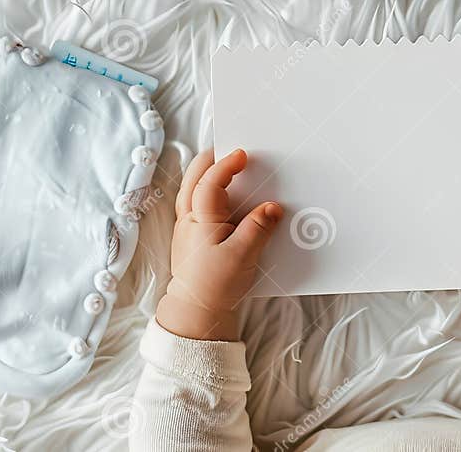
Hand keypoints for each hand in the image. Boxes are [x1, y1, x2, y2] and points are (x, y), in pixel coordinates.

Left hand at [156, 148, 281, 340]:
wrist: (196, 311)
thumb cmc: (215, 285)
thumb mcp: (243, 256)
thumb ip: (258, 228)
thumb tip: (273, 207)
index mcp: (200, 220)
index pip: (210, 183)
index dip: (226, 166)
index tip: (243, 155)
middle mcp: (189, 219)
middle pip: (192, 179)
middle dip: (209, 161)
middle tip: (228, 149)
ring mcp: (187, 227)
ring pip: (190, 190)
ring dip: (205, 174)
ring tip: (224, 165)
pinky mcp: (192, 237)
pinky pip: (195, 204)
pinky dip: (204, 191)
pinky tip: (220, 194)